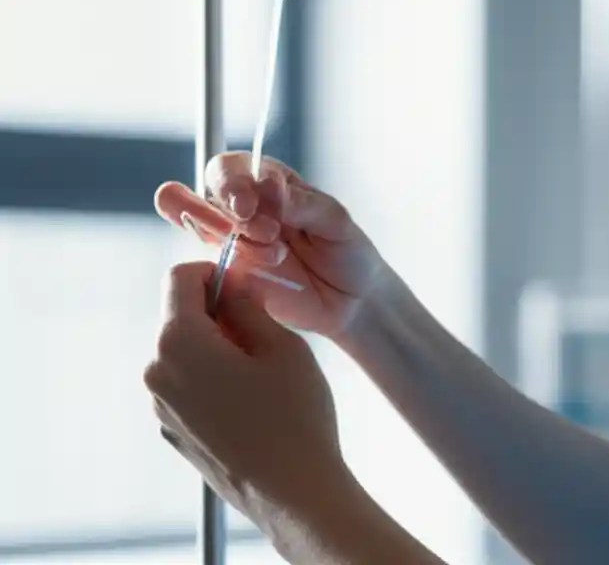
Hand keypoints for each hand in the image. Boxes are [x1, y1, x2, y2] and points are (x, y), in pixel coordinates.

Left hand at [145, 262, 351, 528]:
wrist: (294, 493)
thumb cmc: (294, 418)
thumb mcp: (281, 346)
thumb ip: (249, 305)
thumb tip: (233, 283)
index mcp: (179, 343)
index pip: (178, 279)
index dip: (213, 271)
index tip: (246, 286)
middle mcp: (157, 373)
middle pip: (180, 318)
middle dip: (219, 313)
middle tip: (266, 334)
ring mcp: (161, 406)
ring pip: (185, 353)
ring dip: (218, 348)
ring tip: (264, 374)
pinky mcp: (173, 430)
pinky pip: (188, 386)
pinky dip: (214, 380)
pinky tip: (253, 402)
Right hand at [154, 153, 382, 337]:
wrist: (353, 301)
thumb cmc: (347, 252)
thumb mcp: (335, 221)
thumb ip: (301, 202)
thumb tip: (267, 185)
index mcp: (269, 184)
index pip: (230, 168)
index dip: (230, 181)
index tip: (249, 204)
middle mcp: (244, 210)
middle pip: (204, 194)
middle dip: (221, 210)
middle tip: (260, 228)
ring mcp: (234, 243)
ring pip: (201, 228)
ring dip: (230, 238)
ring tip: (277, 255)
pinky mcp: (231, 275)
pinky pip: (210, 266)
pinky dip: (231, 266)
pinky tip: (267, 271)